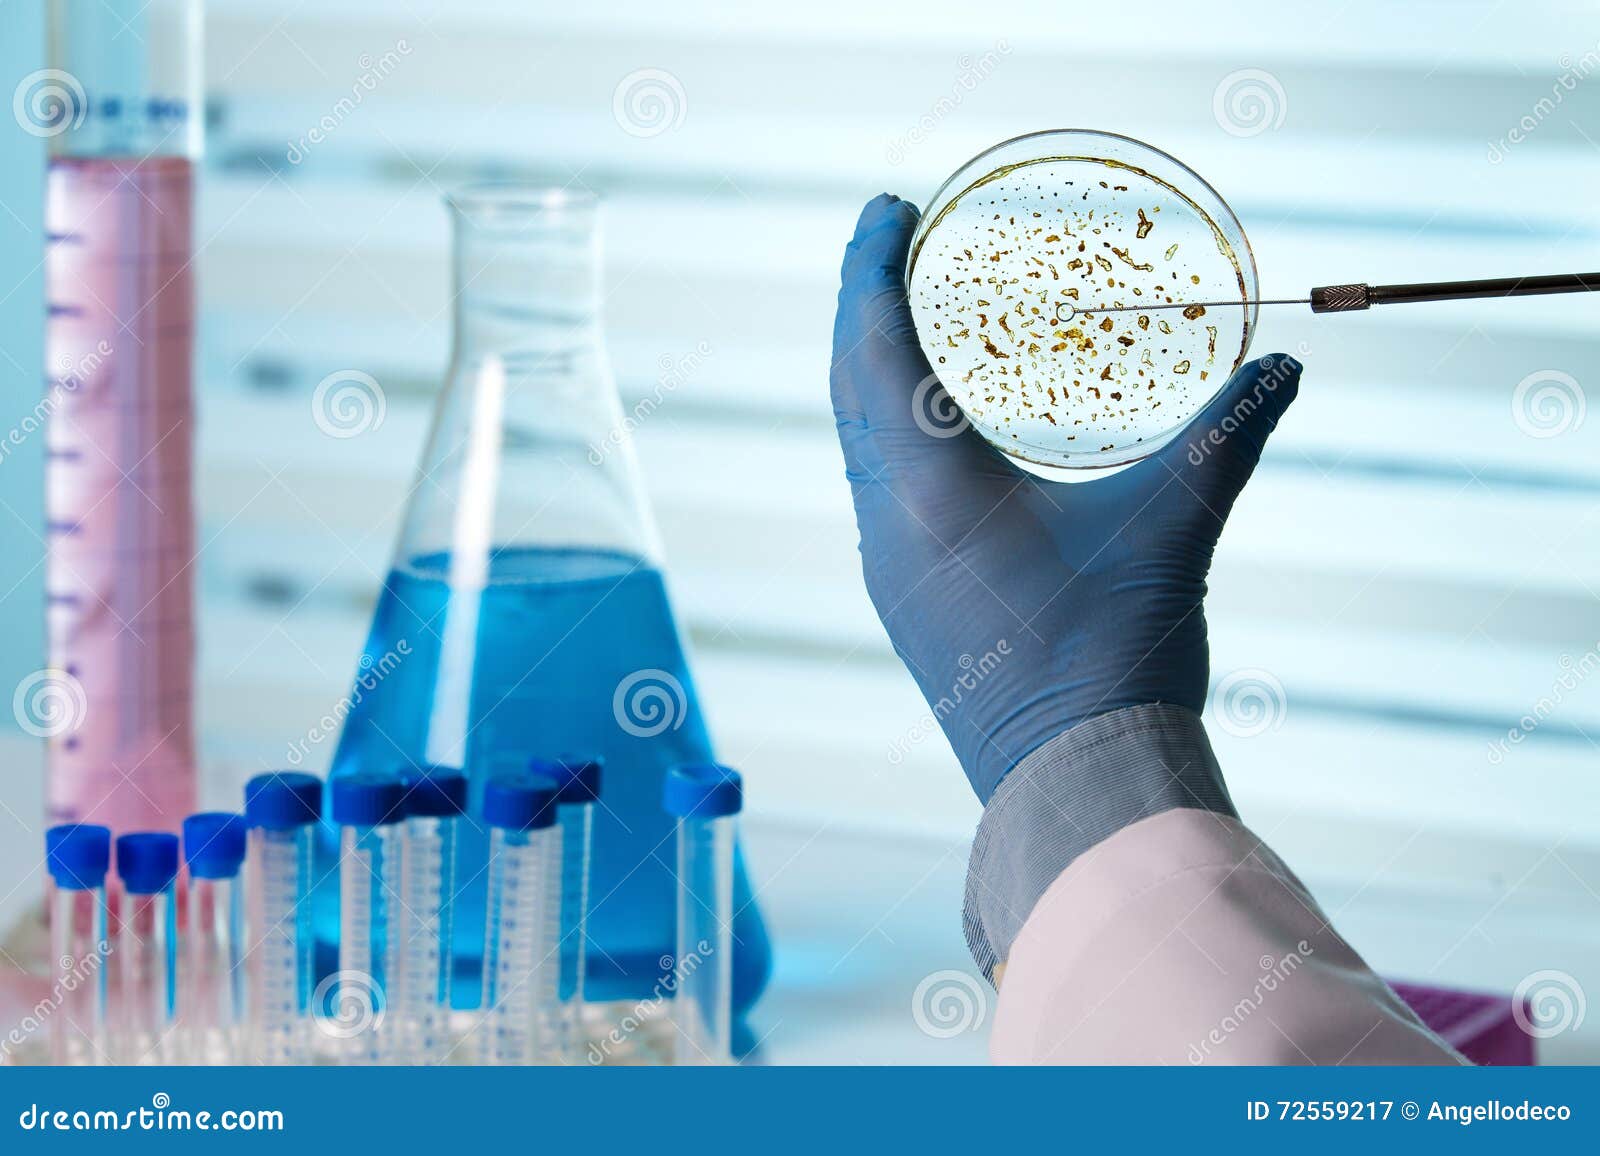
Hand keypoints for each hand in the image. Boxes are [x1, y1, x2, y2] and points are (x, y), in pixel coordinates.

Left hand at [830, 194, 1300, 802]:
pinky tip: (928, 439)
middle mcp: (887, 521)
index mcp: (929, 485)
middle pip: (847, 386)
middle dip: (861, 306)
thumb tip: (1285, 367)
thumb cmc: (1112, 656)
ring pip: (855, 443)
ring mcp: (887, 568)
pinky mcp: (904, 604)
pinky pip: (875, 491)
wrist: (1077, 786)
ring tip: (901, 323)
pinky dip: (886, 437)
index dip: (870, 268)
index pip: (872, 347)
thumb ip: (1229, 436)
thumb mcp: (1174, 527)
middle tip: (892, 244)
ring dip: (867, 374)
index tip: (885, 210)